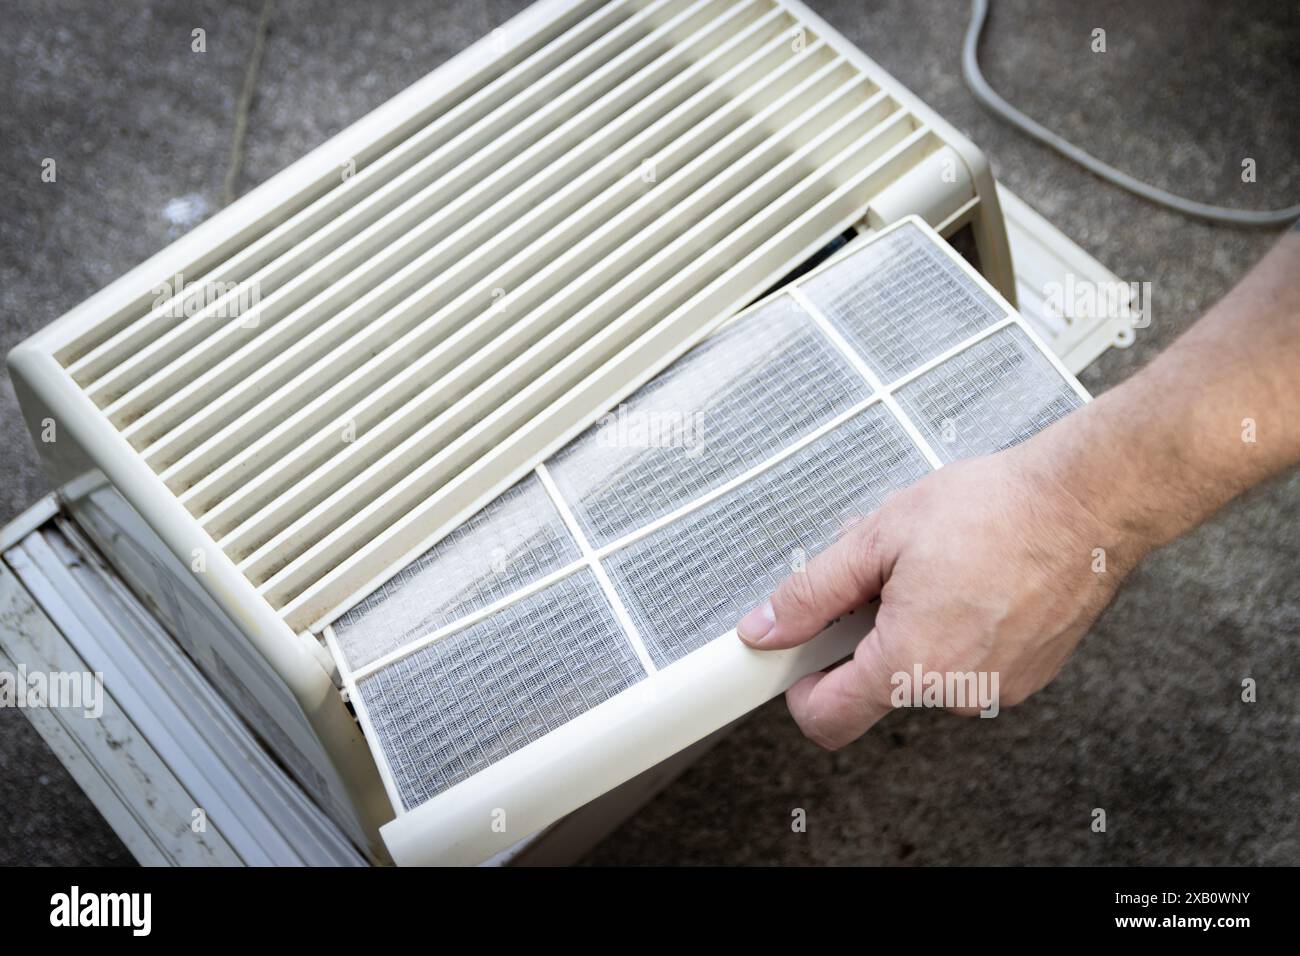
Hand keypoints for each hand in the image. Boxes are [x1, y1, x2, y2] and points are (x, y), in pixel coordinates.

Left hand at [736, 429, 1136, 748]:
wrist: (1087, 501)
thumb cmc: (996, 509)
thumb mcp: (879, 536)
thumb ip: (812, 591)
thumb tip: (767, 628)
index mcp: (912, 663)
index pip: (827, 719)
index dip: (800, 687)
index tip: (798, 653)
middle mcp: (956, 691)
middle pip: (875, 688)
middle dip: (863, 636)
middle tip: (880, 578)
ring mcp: (998, 688)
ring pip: (922, 672)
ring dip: (909, 629)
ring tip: (933, 570)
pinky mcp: (1027, 674)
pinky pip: (965, 665)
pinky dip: (952, 631)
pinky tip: (967, 581)